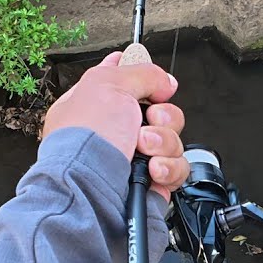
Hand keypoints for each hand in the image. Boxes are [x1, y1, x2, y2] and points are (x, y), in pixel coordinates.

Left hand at [43, 51, 186, 200]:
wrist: (89, 188)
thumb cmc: (84, 140)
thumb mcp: (108, 84)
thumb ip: (142, 73)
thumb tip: (166, 82)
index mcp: (99, 103)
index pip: (128, 81)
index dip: (144, 78)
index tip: (152, 84)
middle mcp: (117, 130)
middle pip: (162, 112)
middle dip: (163, 116)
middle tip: (148, 121)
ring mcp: (135, 157)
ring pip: (173, 139)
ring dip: (164, 142)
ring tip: (144, 148)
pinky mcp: (152, 181)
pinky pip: (178, 166)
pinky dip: (169, 166)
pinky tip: (152, 169)